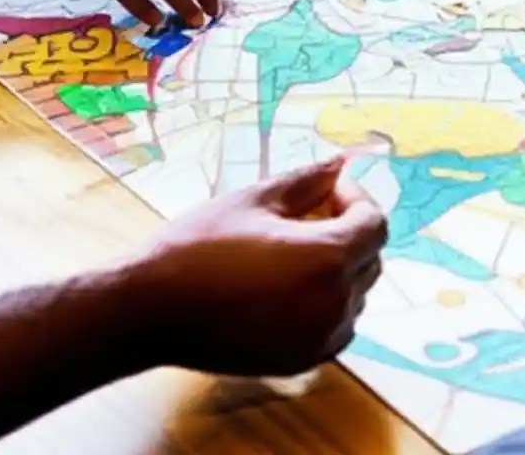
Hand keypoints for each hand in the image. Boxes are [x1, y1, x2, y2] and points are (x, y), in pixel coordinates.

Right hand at [126, 158, 386, 375]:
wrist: (149, 312)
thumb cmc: (196, 247)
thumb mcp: (254, 200)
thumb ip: (307, 181)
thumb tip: (340, 163)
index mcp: (327, 259)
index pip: (375, 225)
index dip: (356, 200)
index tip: (327, 191)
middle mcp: (335, 304)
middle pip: (370, 260)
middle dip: (349, 232)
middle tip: (307, 215)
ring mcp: (321, 338)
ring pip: (355, 295)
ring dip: (338, 269)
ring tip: (289, 251)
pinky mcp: (303, 361)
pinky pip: (337, 325)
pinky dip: (325, 303)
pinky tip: (284, 287)